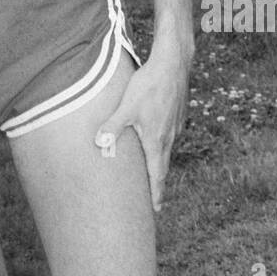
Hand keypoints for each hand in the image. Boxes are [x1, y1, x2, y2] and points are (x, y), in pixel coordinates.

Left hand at [94, 44, 190, 212]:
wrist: (173, 64)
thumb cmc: (148, 85)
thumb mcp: (126, 107)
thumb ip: (112, 127)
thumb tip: (99, 145)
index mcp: (156, 141)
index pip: (156, 175)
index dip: (156, 194)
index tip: (156, 210)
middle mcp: (169, 137)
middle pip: (163, 167)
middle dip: (157, 184)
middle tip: (155, 202)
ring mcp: (175, 126)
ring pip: (166, 150)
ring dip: (159, 164)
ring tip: (153, 173)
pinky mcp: (177, 114)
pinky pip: (169, 135)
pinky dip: (162, 145)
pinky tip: (156, 139)